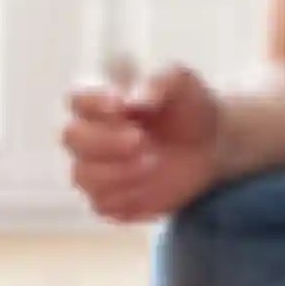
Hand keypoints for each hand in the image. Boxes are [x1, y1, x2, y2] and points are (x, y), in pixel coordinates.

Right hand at [62, 63, 221, 222]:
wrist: (212, 147)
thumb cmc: (189, 107)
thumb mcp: (183, 83)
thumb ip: (159, 81)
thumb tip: (132, 99)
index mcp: (102, 100)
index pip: (77, 99)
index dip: (92, 103)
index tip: (122, 107)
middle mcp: (91, 133)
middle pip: (71, 137)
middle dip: (104, 141)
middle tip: (142, 140)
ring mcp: (98, 168)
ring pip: (82, 175)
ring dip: (117, 172)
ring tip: (153, 163)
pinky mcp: (110, 198)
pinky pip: (102, 204)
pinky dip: (127, 197)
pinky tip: (151, 186)